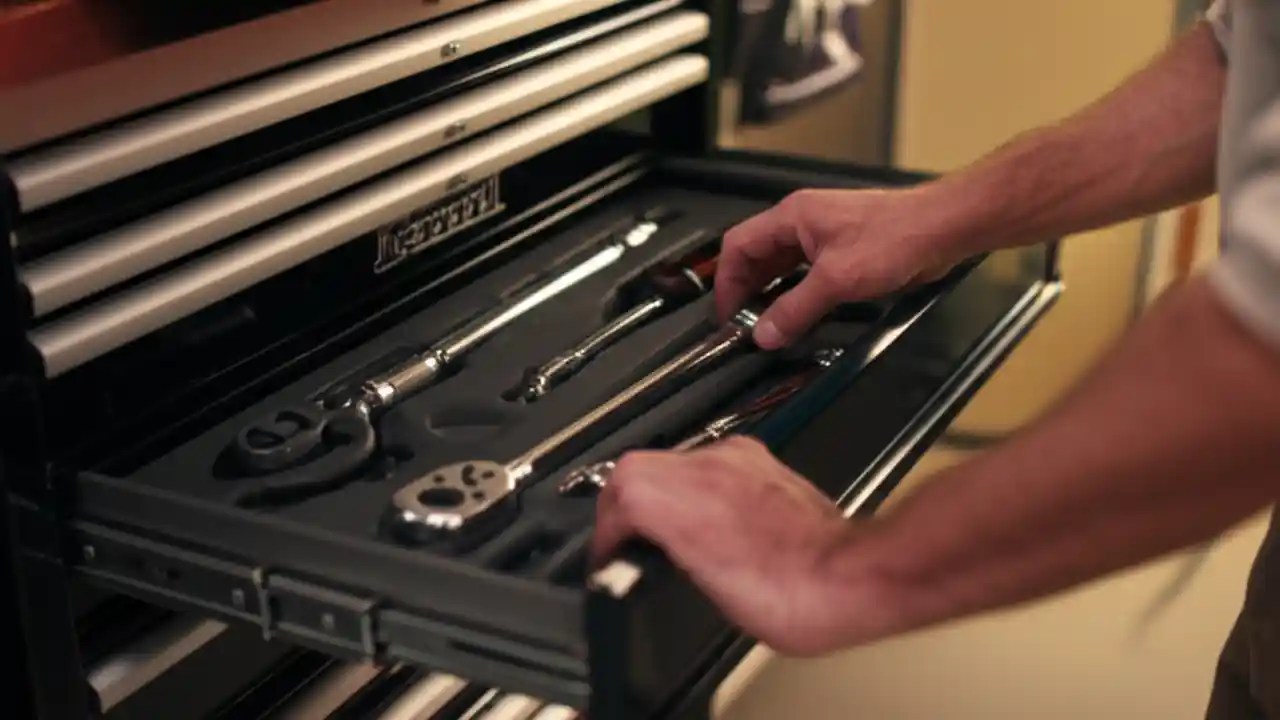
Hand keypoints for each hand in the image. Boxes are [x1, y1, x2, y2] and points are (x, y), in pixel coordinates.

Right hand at [591, 436, 892, 654]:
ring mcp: (734, 458)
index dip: (606, 533)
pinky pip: (710, 465)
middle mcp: (703, 465)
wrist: (848, 577)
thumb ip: (664, 556)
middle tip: (627, 541)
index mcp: (676, 496)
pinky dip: (697, 489)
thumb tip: (647, 556)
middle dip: (627, 506)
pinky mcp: (760, 461)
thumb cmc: (789, 592)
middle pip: (637, 469)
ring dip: (661, 494)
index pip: (616, 498)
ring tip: (665, 532)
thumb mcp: (702, 589)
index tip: (609, 555)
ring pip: (672, 461)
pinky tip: (707, 521)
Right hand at [718, 186, 973, 348]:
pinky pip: (806, 275)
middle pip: (757, 257)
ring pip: (782, 268)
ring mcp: (824, 237)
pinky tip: (798, 317)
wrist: (943, 228)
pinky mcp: (843, 252)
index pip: (739, 245)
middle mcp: (803, 223)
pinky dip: (796, 296)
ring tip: (766, 327)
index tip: (727, 315)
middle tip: (743, 326)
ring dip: (771, 296)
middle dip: (746, 291)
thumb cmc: (895, 238)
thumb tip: (764, 335)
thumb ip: (796, 308)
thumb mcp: (837, 279)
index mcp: (792, 216)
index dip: (726, 281)